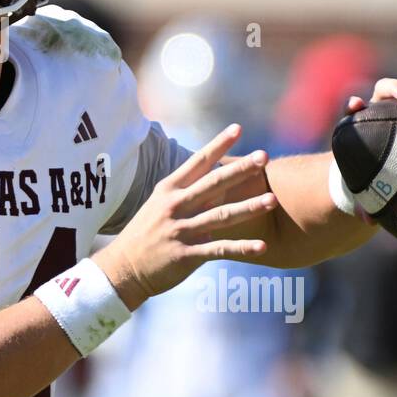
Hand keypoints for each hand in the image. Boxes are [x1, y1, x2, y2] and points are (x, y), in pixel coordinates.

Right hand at [93, 123, 274, 309]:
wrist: (124, 268)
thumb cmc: (146, 234)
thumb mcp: (160, 207)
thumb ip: (189, 195)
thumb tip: (217, 186)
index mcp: (169, 189)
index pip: (198, 162)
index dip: (218, 144)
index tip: (238, 128)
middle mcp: (174, 206)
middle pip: (213, 184)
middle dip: (240, 170)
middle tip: (264, 156)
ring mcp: (180, 230)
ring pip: (220, 216)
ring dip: (249, 208)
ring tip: (272, 200)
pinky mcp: (185, 255)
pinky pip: (219, 250)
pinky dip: (242, 248)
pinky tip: (262, 246)